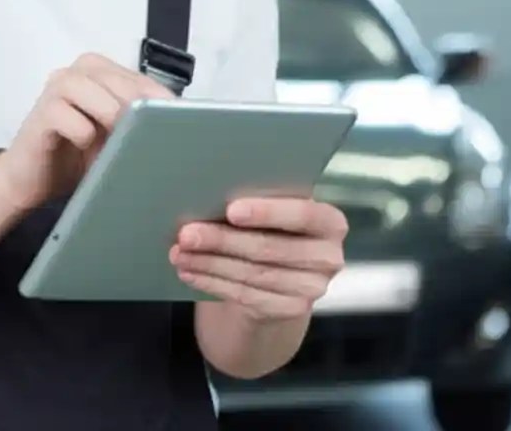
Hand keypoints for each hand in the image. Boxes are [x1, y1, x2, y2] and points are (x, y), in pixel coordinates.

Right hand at [0, 53, 175, 211]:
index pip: (143, 81)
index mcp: (102, 71)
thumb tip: (175, 128)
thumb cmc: (78, 156)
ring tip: (117, 143)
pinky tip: (83, 149)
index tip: (180, 124)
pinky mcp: (41, 112)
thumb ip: (139, 122)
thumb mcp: (117, 136)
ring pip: (98, 94)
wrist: (30, 179)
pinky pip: (72, 120)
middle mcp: (80, 72)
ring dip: (112, 120)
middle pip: (123, 84)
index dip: (162, 103)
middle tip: (149, 137)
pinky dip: (84, 137)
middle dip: (139, 112)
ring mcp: (57, 88)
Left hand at [170, 197, 348, 321]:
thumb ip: (260, 206)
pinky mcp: (291, 311)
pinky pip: (245, 295)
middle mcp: (329, 257)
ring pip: (252, 273)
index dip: (268, 212)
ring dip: (210, 263)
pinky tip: (190, 272)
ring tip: (179, 253)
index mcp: (331, 223)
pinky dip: (212, 282)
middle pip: (270, 248)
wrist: (284, 279)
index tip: (231, 209)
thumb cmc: (276, 231)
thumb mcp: (278, 215)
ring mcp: (312, 289)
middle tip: (187, 233)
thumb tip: (211, 198)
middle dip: (222, 240)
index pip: (304, 215)